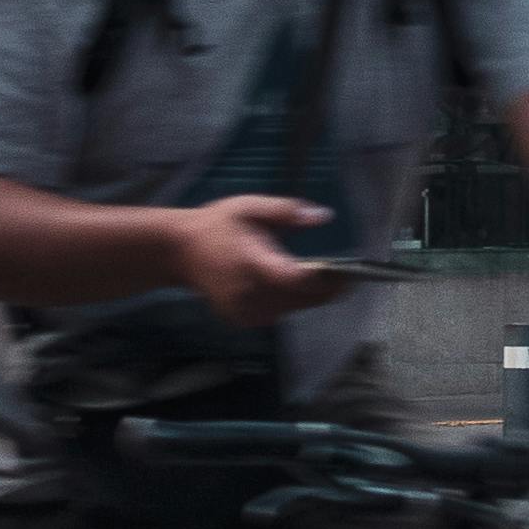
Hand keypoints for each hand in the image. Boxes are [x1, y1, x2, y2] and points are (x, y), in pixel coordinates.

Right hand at [177, 193, 347, 328]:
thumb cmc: (217, 226)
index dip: (326, 280)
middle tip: (344, 272)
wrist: (180, 252)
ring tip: (320, 276)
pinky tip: (289, 286)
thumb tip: (322, 216)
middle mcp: (250, 294)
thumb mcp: (251, 207)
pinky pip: (278, 314)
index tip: (348, 271)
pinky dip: (289, 302)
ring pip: (292, 309)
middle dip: (325, 288)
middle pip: (301, 300)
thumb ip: (287, 211)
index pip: (297, 281)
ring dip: (308, 296)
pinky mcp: (242, 320)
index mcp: (254, 265)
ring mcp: (245, 312)